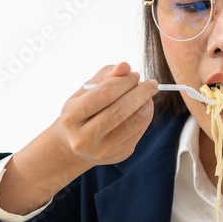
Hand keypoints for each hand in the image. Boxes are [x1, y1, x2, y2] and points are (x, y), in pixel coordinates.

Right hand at [0, 62, 157, 215]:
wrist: (75, 144)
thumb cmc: (82, 109)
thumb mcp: (85, 91)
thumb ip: (104, 76)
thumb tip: (125, 66)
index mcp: (71, 117)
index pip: (104, 94)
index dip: (124, 81)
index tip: (134, 74)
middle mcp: (85, 138)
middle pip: (120, 110)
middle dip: (140, 92)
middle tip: (151, 83)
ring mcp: (103, 150)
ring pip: (134, 122)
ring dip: (146, 104)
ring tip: (147, 93)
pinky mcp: (119, 155)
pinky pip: (139, 130)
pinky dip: (145, 115)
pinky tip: (143, 106)